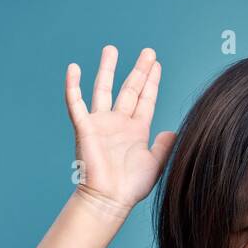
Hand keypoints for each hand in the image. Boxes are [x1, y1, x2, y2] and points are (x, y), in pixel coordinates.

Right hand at [65, 44, 176, 210]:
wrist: (109, 199)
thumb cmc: (131, 187)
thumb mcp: (155, 164)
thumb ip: (164, 146)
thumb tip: (174, 131)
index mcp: (136, 130)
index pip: (145, 99)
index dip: (151, 81)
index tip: (156, 64)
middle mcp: (119, 123)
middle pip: (129, 89)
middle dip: (138, 70)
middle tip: (148, 51)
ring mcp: (101, 124)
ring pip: (103, 89)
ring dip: (108, 69)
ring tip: (111, 49)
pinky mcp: (85, 128)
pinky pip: (76, 103)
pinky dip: (73, 86)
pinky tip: (73, 68)